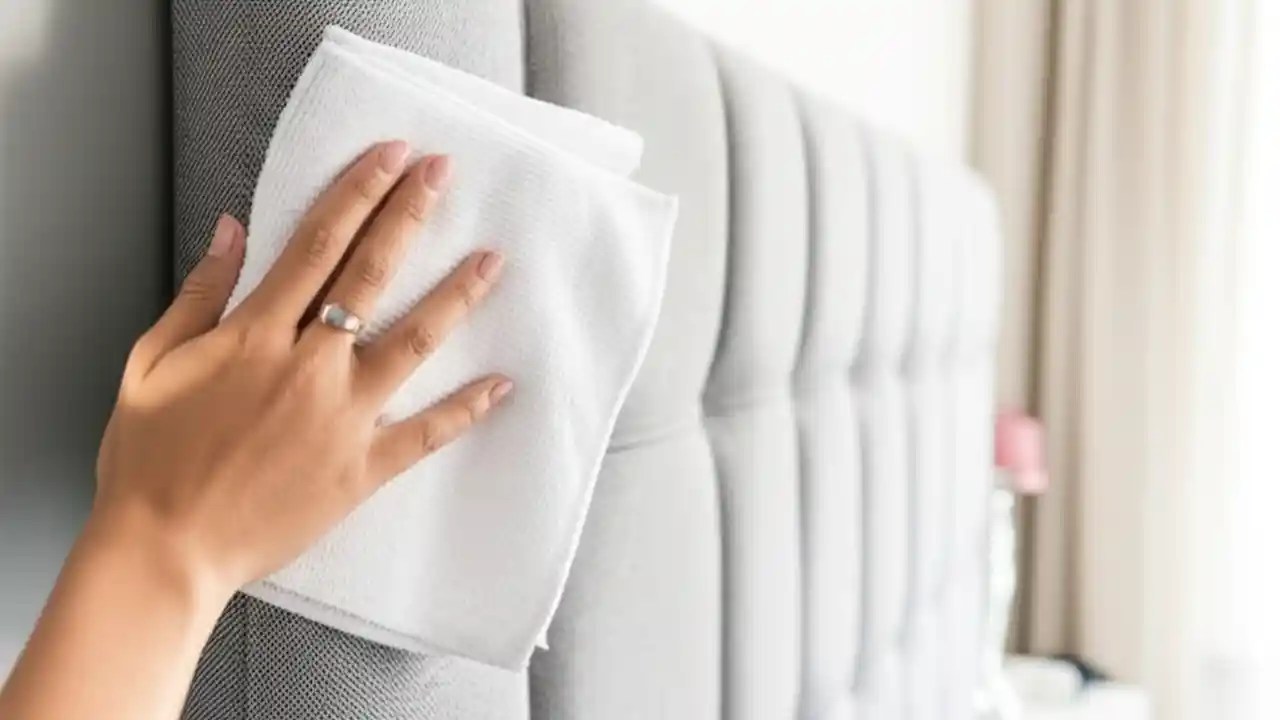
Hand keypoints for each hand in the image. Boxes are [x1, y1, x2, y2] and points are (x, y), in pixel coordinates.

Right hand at [94, 140, 509, 597]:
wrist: (165, 549)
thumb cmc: (149, 459)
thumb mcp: (151, 363)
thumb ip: (200, 292)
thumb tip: (234, 229)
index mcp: (255, 335)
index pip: (318, 244)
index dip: (358, 192)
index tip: (391, 156)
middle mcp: (310, 367)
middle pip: (372, 273)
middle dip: (410, 215)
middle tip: (442, 172)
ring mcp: (344, 418)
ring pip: (414, 341)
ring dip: (457, 294)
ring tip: (493, 258)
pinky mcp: (364, 468)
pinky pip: (427, 432)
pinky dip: (468, 408)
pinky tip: (502, 382)